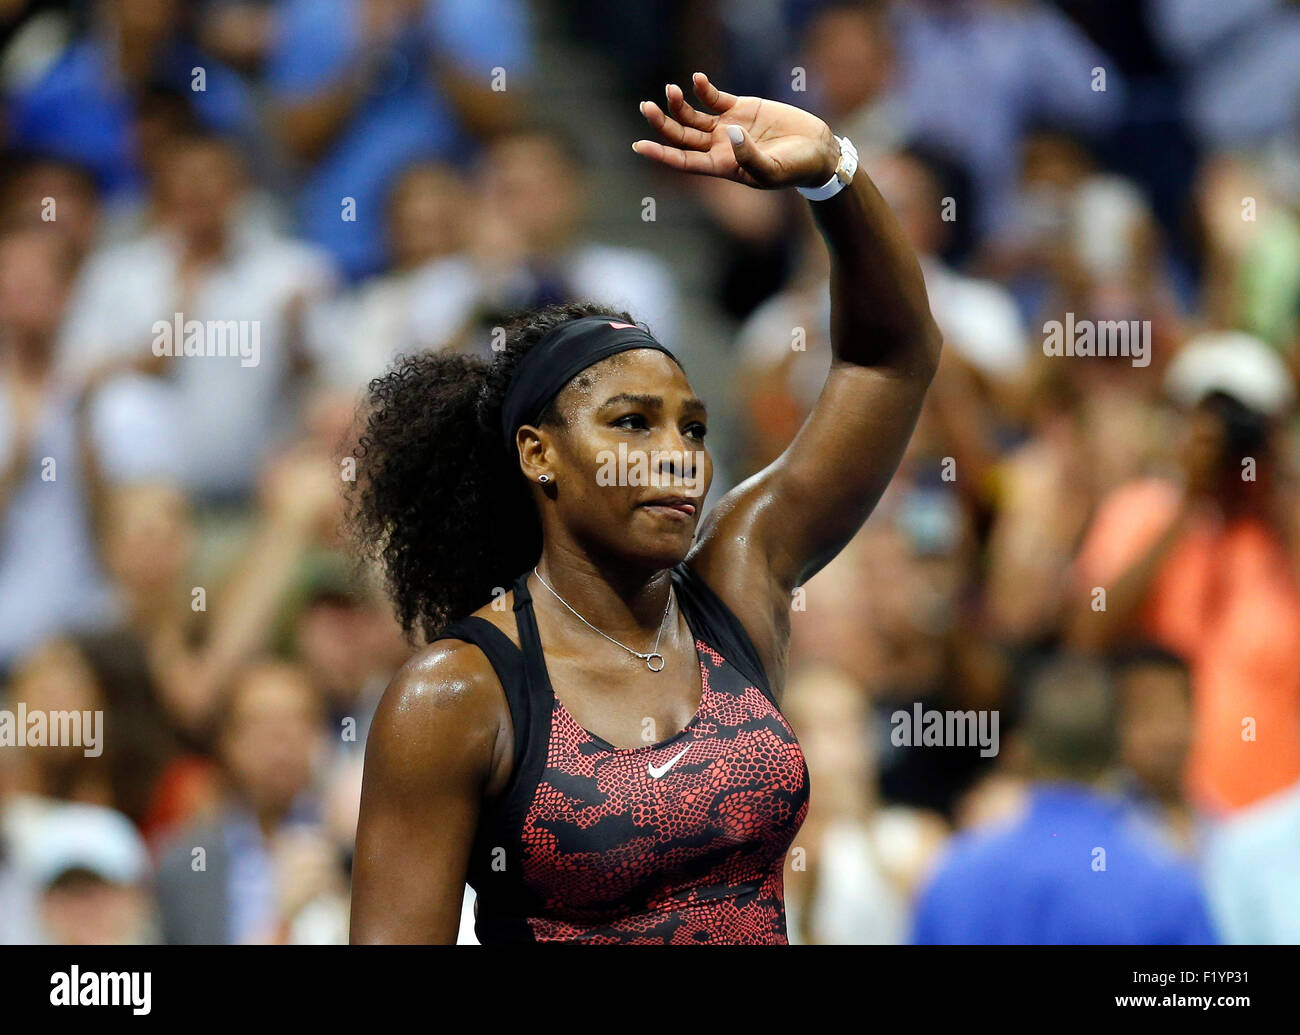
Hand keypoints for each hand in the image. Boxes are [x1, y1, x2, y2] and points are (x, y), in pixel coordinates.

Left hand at [633, 72, 838, 189]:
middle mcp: (718, 147)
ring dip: (678, 104)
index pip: (683, 161)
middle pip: (681, 136)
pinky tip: (698, 80)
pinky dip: (704, 89)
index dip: (661, 154)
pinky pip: (714, 98)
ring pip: (692, 116)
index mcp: (721, 167)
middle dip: (662, 123)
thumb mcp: (771, 171)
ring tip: (670, 90)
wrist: (816, 150)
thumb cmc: (794, 169)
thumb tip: (730, 133)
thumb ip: (749, 156)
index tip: (639, 146)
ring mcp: (727, 126)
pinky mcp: (740, 107)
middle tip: (646, 107)